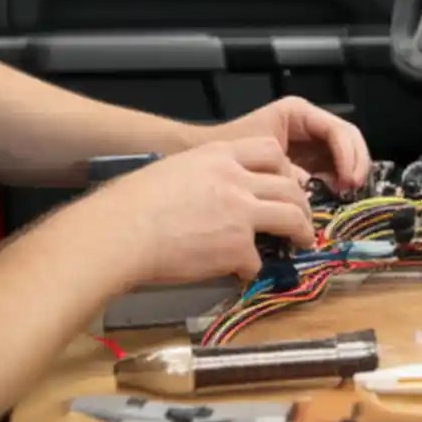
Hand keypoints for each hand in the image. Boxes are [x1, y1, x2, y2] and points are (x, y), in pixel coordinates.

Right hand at [87, 137, 313, 284]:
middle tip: (301, 218)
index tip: (287, 182)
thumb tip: (214, 196)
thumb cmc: (131, 203)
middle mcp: (236, 179)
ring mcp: (240, 212)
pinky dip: (252, 267)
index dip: (286, 168)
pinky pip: (257, 259)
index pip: (271, 150)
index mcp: (218, 155)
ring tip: (302, 242)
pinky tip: (240, 272)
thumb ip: (204, 175)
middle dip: (301, 204)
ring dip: (300, 232)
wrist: (119, 232)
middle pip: (289, 186)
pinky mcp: (237, 247)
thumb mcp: (174, 170)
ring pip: (290, 217)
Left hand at [221, 96, 370, 190]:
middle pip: (348, 140)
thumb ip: (287, 173)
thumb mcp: (260, 156)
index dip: (349, 155)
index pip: (338, 131)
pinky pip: (331, 168)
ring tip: (345, 195)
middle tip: (352, 190)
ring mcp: (309, 142)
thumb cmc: (226, 149)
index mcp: (298, 114)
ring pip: (344, 154)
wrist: (200, 155)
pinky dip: (337, 181)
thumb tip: (309, 194)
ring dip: (349, 174)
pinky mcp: (306, 160)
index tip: (349, 181)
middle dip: (355, 164)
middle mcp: (308, 124)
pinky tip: (333, 196)